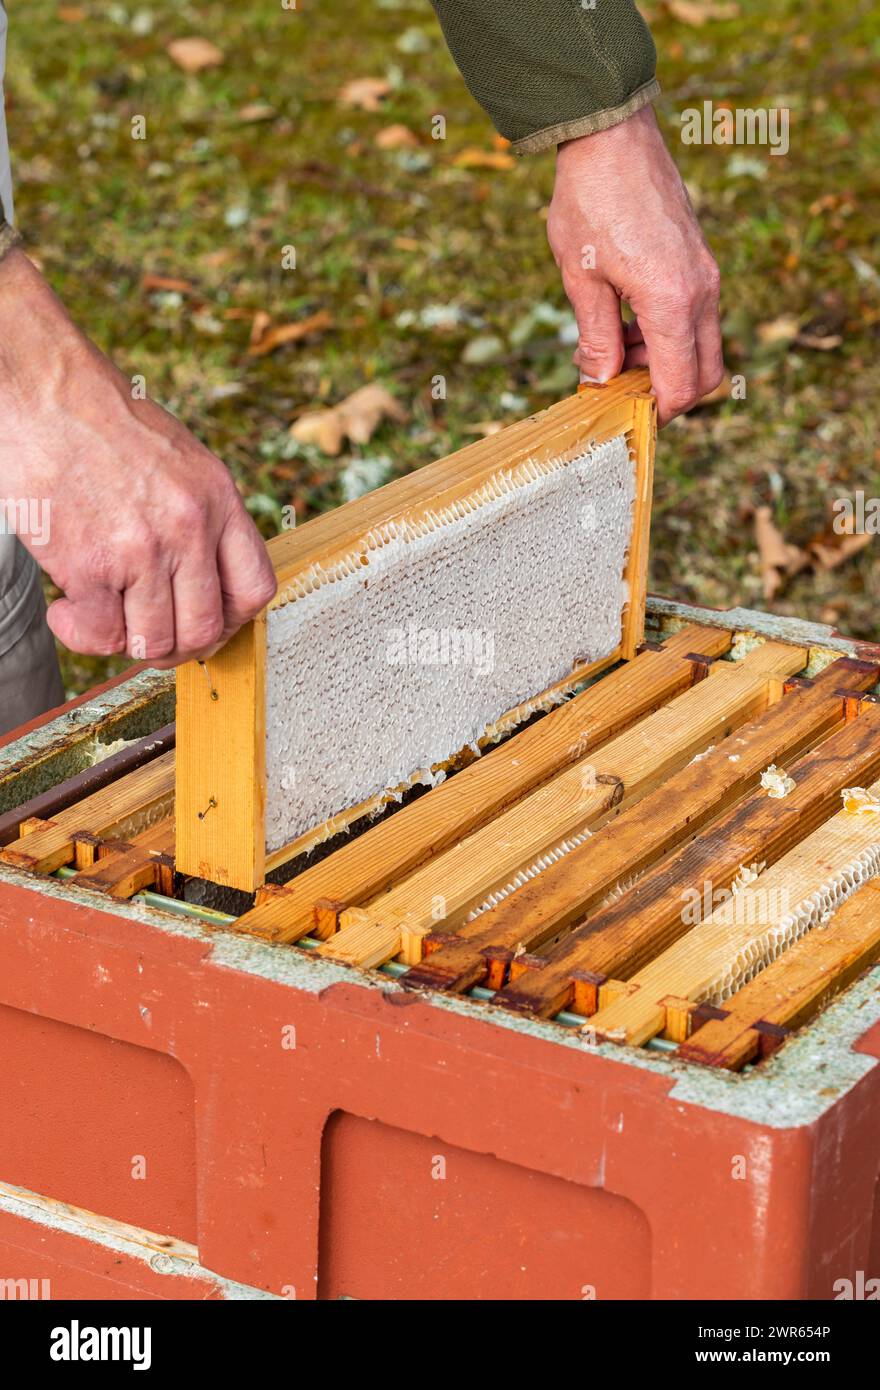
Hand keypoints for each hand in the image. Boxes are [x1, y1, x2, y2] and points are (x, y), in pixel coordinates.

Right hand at [0, 249, 276, 666]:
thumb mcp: (178, 459)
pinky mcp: (90, 565)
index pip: (255, 587)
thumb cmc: (99, 419)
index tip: (205, 623)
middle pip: (207, 629)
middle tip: (146, 633)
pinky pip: (102, 634)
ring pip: (155, 641)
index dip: (232, 620)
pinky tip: (66, 609)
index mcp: (218, 498)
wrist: (40, 389)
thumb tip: (201, 577)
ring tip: (101, 614)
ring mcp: (142, 549)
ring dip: (125, 641)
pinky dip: (82, 634)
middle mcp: (189, 526)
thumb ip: (198, 514)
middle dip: (177, 646)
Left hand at [547, 105, 723, 424]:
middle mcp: (701, 291)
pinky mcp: (700, 261)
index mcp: (672, 301)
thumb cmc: (590, 201)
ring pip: (701, 346)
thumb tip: (600, 381)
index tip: (622, 416)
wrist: (611, 133)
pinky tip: (625, 319)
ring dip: (662, 361)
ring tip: (611, 347)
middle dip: (667, 394)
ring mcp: (706, 274)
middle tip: (620, 389)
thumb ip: (596, 338)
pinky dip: (667, 333)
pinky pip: (695, 317)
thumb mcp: (581, 279)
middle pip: (705, 375)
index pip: (680, 385)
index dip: (655, 413)